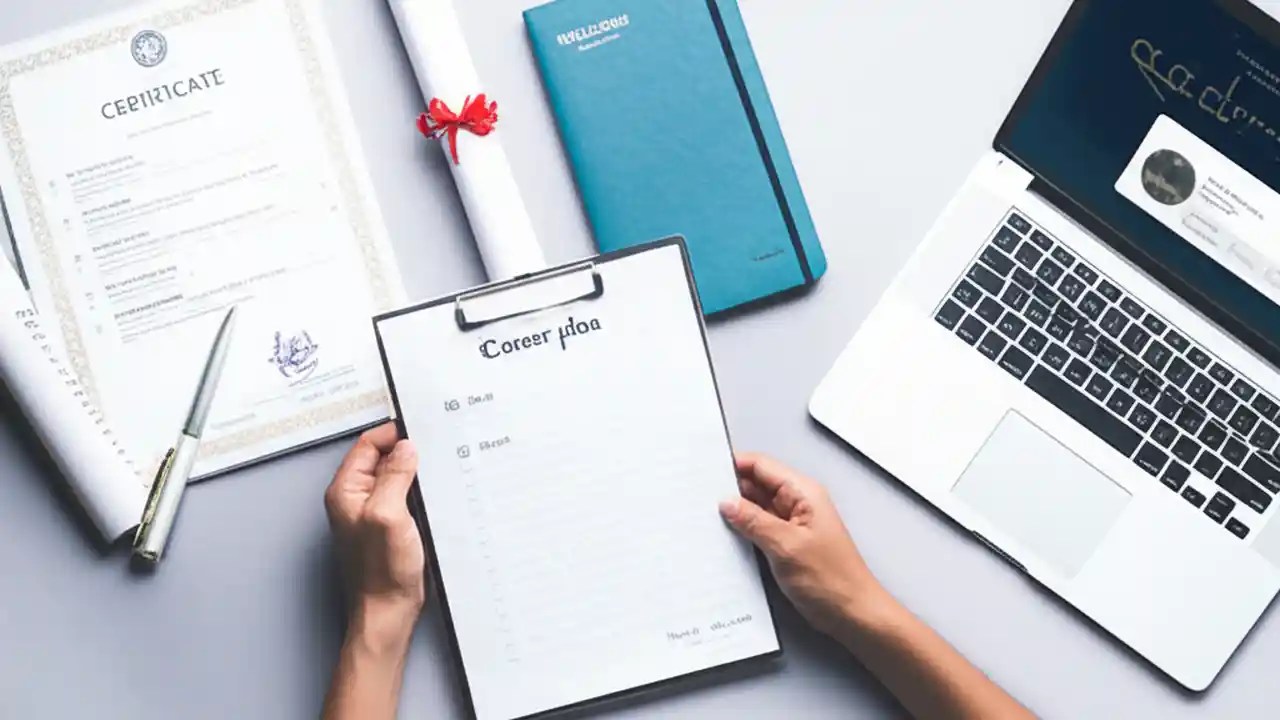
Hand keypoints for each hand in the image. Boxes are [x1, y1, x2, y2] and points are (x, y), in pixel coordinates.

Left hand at [325, 423, 425, 645]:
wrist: (388, 611)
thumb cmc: (381, 571)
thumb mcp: (388, 514)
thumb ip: (395, 476)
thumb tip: (406, 447)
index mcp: (346, 491)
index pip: (368, 445)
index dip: (393, 435)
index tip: (421, 431)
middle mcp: (357, 499)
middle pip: (383, 459)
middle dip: (408, 452)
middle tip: (435, 448)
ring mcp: (374, 512)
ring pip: (397, 478)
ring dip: (416, 473)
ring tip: (437, 470)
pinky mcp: (391, 526)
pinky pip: (405, 497)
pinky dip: (420, 492)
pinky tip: (435, 494)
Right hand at [720, 453, 886, 636]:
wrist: (852, 614)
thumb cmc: (831, 579)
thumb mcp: (786, 546)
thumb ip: (753, 521)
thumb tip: (726, 503)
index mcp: (803, 493)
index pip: (761, 466)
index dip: (733, 465)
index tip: (704, 472)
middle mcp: (797, 504)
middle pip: (756, 485)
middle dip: (729, 491)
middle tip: (698, 498)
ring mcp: (791, 525)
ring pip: (755, 509)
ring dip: (735, 513)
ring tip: (706, 518)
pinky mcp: (786, 544)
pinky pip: (759, 529)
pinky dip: (742, 532)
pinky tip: (724, 538)